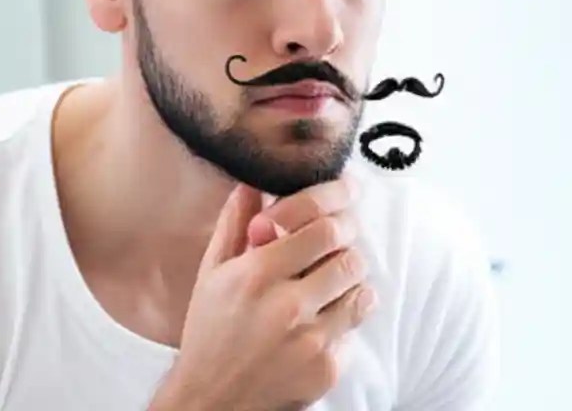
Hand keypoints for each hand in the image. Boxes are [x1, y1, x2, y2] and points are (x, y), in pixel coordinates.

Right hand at [151, 180, 374, 410]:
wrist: (211, 401)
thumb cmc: (210, 331)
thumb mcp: (211, 274)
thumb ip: (234, 225)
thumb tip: (251, 182)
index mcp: (256, 274)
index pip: (324, 229)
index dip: (340, 211)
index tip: (349, 198)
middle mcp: (286, 306)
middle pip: (350, 257)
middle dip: (346, 247)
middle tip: (335, 247)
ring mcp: (310, 340)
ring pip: (361, 291)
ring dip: (349, 283)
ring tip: (326, 286)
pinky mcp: (326, 368)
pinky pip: (354, 329)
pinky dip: (343, 321)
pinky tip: (319, 323)